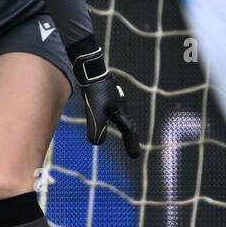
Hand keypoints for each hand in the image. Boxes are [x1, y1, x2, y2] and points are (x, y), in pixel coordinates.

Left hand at [67, 38, 140, 157]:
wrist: (91, 69)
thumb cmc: (96, 90)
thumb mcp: (95, 110)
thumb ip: (97, 127)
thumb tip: (97, 143)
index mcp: (120, 111)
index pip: (128, 131)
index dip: (131, 143)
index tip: (134, 157)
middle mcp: (120, 106)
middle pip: (127, 124)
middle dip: (130, 137)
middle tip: (132, 151)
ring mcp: (114, 99)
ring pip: (120, 116)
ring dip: (122, 125)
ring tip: (125, 132)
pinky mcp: (106, 94)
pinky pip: (110, 108)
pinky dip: (110, 115)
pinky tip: (106, 113)